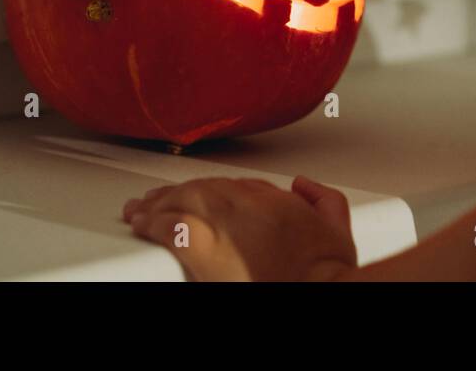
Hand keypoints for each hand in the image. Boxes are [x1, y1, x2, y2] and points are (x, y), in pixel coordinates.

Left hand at [122, 174, 357, 280]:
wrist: (320, 291)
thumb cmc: (326, 269)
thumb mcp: (336, 222)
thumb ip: (321, 197)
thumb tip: (304, 185)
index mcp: (269, 198)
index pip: (232, 185)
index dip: (212, 191)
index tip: (201, 197)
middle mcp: (242, 203)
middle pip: (200, 188)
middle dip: (175, 193)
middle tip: (155, 199)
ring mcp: (221, 223)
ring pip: (179, 201)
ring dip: (156, 204)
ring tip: (138, 209)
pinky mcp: (204, 250)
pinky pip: (168, 227)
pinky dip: (150, 223)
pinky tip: (139, 224)